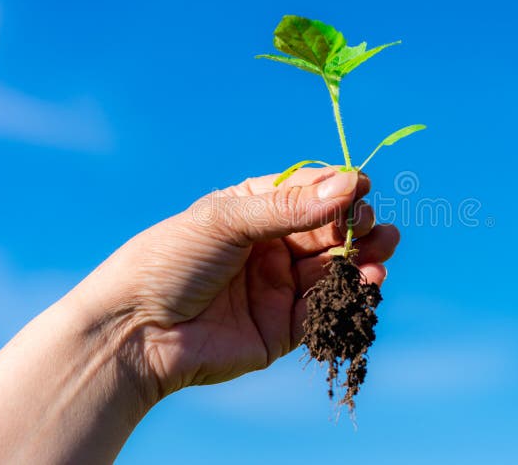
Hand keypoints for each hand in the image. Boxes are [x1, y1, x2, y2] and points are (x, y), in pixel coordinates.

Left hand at [76, 168, 399, 401]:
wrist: (133, 332)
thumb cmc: (168, 262)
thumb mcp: (226, 221)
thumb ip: (289, 207)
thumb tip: (348, 184)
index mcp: (250, 210)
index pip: (304, 193)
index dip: (335, 189)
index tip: (362, 187)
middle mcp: (268, 247)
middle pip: (325, 230)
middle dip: (355, 225)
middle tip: (374, 224)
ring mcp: (276, 287)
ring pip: (333, 268)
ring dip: (362, 256)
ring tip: (384, 247)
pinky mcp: (282, 328)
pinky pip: (325, 307)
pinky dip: (351, 292)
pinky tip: (368, 279)